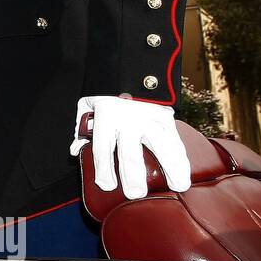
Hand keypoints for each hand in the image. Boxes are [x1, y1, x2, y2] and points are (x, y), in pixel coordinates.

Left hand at [70, 95, 190, 199]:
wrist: (128, 67)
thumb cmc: (104, 93)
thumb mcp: (86, 105)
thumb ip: (81, 129)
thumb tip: (75, 151)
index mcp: (106, 117)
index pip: (103, 148)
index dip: (103, 169)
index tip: (107, 185)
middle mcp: (128, 119)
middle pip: (130, 151)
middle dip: (132, 175)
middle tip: (135, 193)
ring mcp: (149, 117)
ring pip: (161, 145)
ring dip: (171, 167)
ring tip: (177, 186)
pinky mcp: (166, 116)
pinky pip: (175, 139)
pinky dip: (181, 157)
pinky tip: (184, 172)